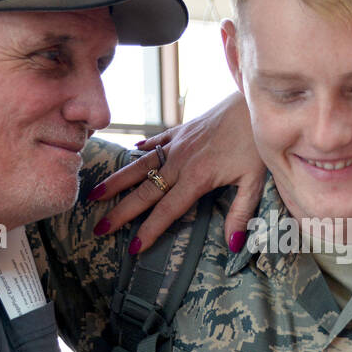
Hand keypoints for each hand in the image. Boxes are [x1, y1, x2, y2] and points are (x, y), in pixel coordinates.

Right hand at [86, 92, 264, 254]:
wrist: (253, 103)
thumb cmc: (257, 144)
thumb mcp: (255, 182)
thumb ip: (241, 214)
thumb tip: (233, 245)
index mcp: (197, 178)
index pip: (167, 210)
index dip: (150, 230)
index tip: (133, 248)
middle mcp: (180, 161)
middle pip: (144, 191)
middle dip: (120, 213)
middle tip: (99, 229)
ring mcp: (177, 143)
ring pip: (140, 165)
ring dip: (117, 180)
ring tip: (95, 194)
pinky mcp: (181, 129)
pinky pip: (155, 141)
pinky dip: (141, 149)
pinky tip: (130, 152)